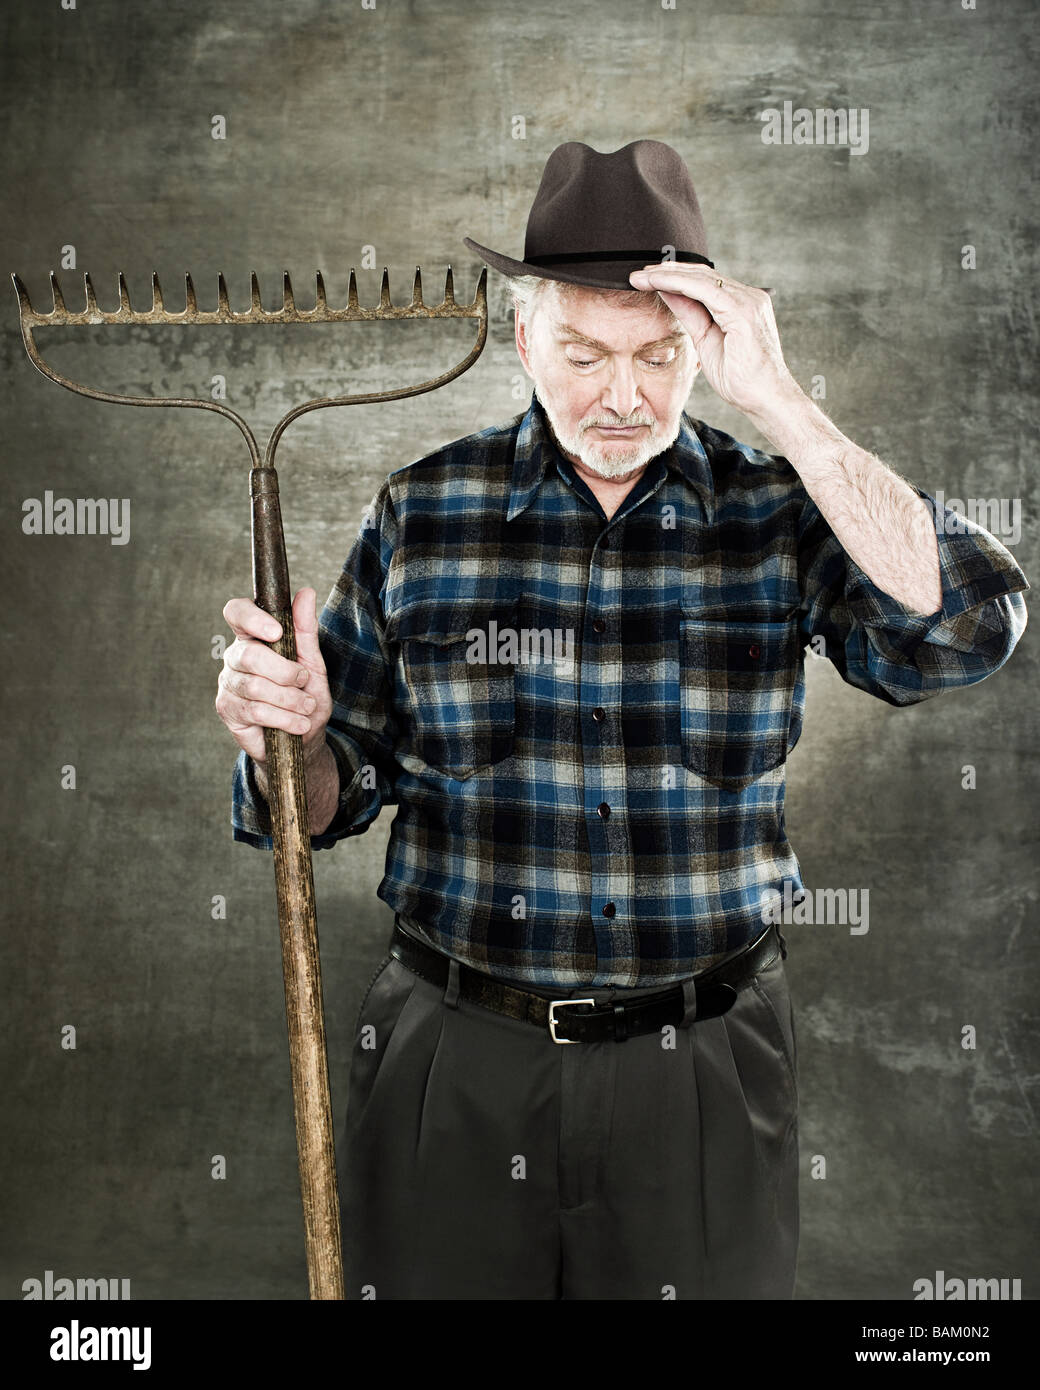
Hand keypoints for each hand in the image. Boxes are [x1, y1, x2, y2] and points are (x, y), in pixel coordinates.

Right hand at [216, 587, 332, 764]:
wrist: (303, 737)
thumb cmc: (306, 694)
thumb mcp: (312, 661)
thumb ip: (305, 629)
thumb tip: (305, 593)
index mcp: (253, 636)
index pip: (236, 612)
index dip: (252, 618)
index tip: (276, 632)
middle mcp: (235, 656)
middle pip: (249, 655)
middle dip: (284, 672)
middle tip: (304, 681)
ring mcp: (228, 682)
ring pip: (253, 686)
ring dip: (289, 699)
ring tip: (306, 707)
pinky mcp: (227, 709)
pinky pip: (254, 710)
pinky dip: (283, 718)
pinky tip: (297, 723)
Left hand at [628, 263, 801, 419]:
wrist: (766, 400)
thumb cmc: (741, 379)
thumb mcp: (707, 342)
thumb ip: (691, 316)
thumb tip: (669, 294)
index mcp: (742, 304)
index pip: (705, 282)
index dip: (675, 278)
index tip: (648, 280)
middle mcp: (749, 297)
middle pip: (703, 275)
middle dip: (667, 272)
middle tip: (638, 274)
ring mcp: (749, 301)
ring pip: (702, 278)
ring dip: (668, 275)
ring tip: (642, 276)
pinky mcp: (743, 311)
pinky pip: (705, 290)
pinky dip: (679, 284)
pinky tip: (658, 283)